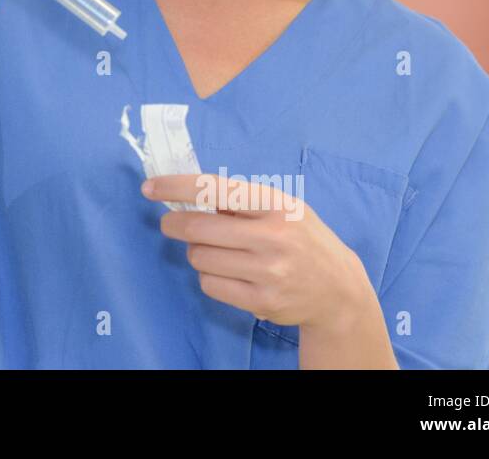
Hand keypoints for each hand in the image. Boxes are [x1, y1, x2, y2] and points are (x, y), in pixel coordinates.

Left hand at [143, 173, 371, 330]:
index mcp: (277, 205)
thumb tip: (184, 194)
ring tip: (216, 250)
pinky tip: (228, 272)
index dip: (176, 187)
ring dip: (197, 252)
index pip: (215, 190)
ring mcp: (269, 273)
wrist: (338, 290)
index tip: (150, 188)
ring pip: (200, 258)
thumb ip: (240, 201)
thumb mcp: (283, 208)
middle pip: (198, 228)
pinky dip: (209, 276)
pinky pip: (210, 285)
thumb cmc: (302, 238)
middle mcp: (274, 238)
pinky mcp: (262, 301)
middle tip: (170, 223)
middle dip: (174, 224)